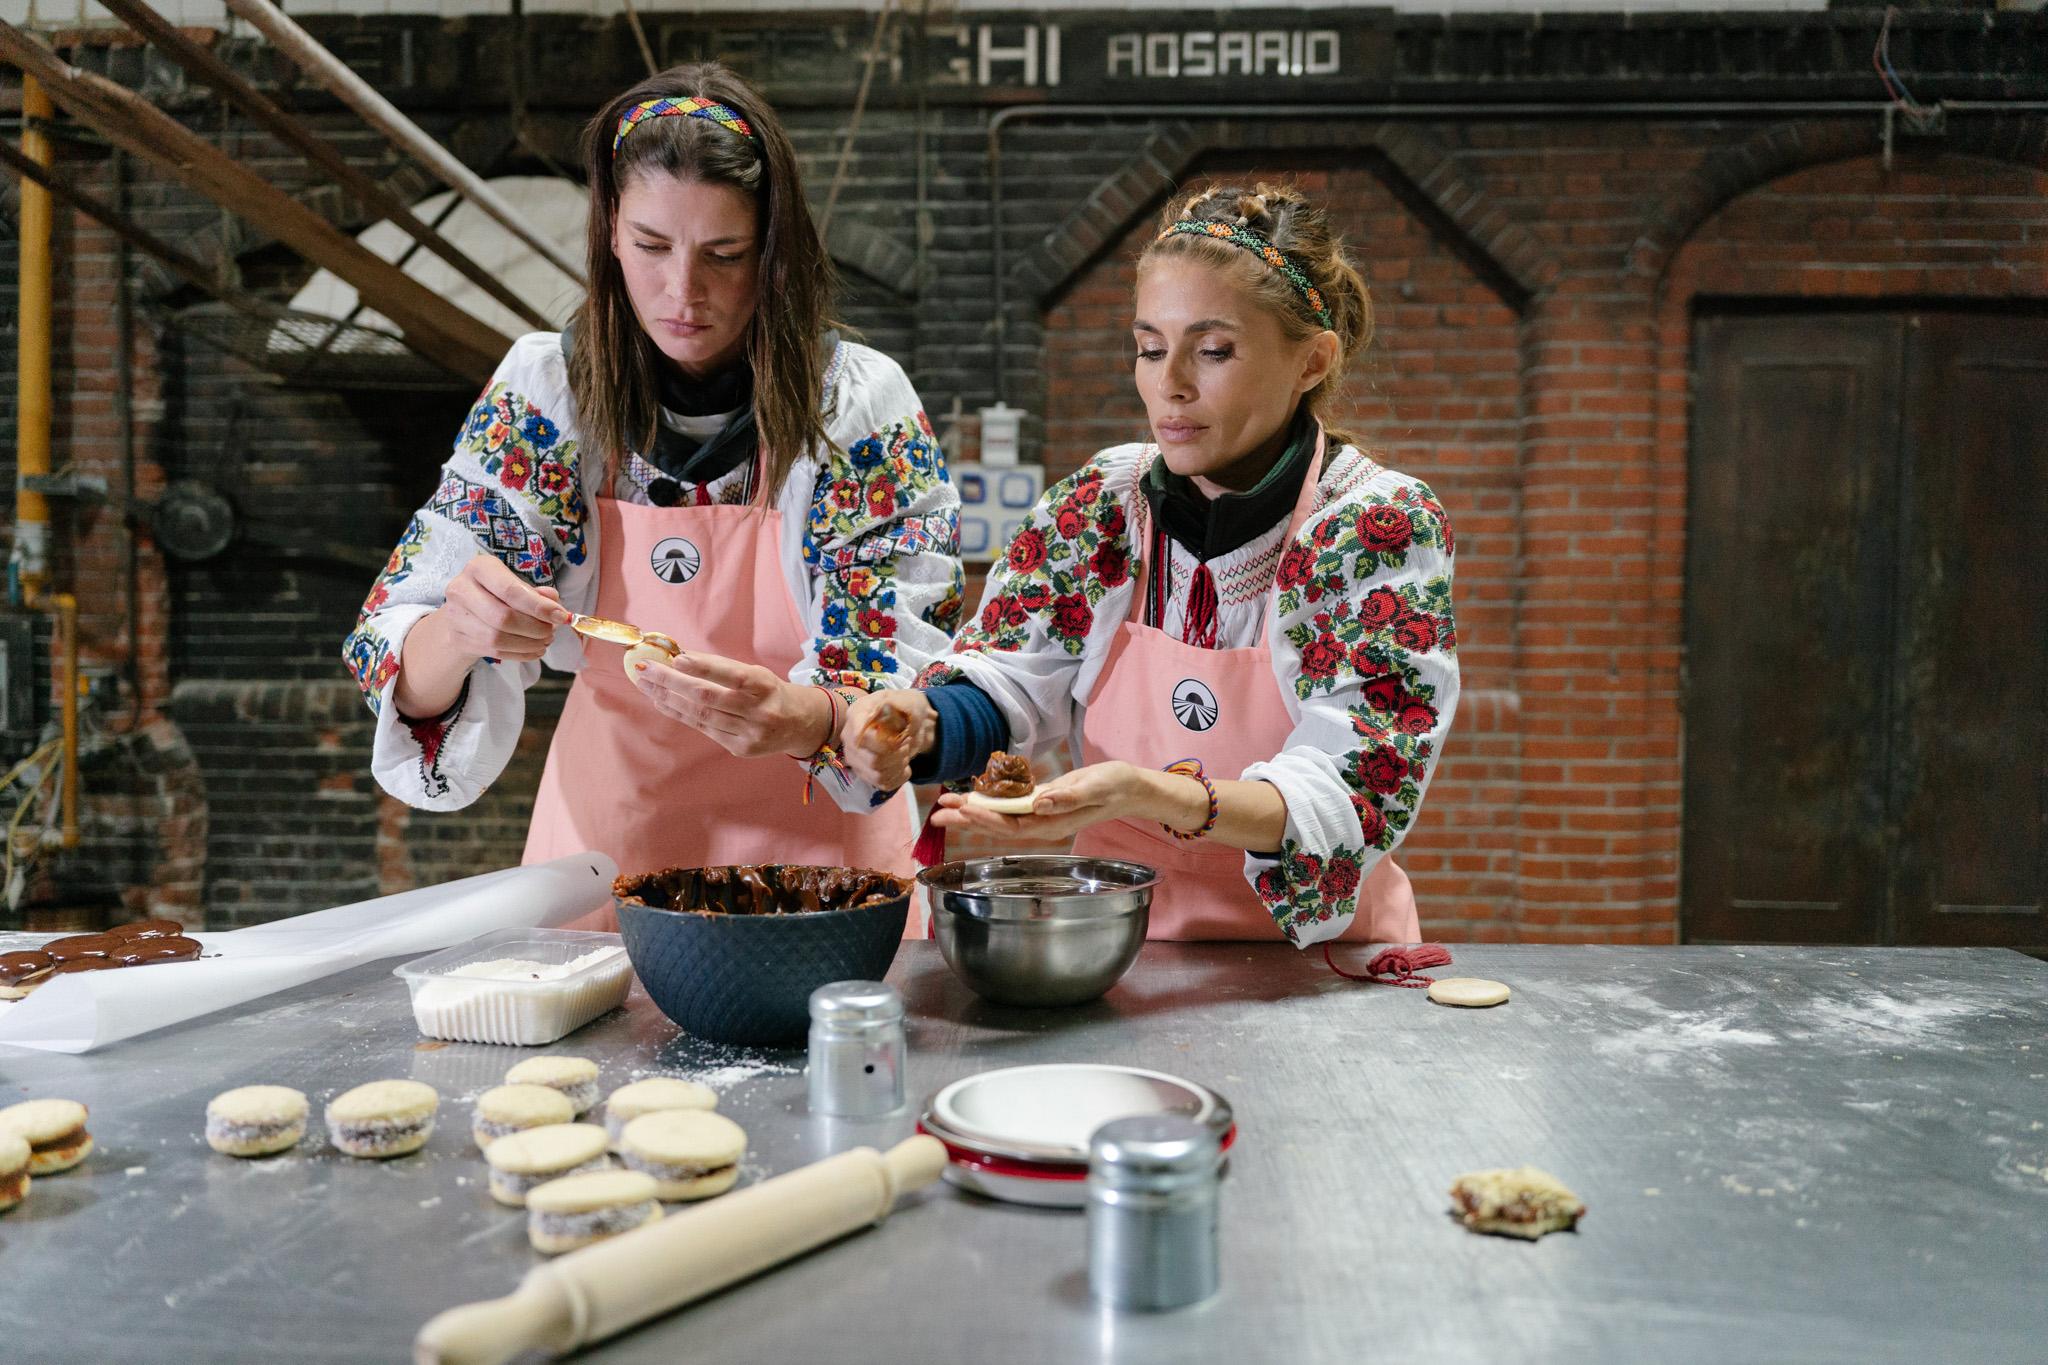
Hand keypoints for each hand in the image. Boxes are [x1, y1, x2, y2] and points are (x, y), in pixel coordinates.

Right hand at [395, 556, 570, 718]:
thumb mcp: (515, 583)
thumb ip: (536, 593)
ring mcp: (455, 616)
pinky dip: (521, 653)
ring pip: (498, 638)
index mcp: (479, 568)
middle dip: (535, 628)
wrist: (462, 611)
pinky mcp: (458, 638)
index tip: (560, 616)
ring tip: (545, 641)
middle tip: (551, 631)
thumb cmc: (495, 592)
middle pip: (503, 617)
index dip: (539, 606)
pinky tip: (534, 649)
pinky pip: (494, 651)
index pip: (511, 591)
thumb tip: (554, 602)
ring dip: (529, 643)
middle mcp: (461, 589)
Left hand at [629, 650, 830, 758]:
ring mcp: (750, 734)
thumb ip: (721, 667)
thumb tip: (679, 657)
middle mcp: (759, 712)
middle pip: (708, 697)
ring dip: (668, 698)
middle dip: (671, 682)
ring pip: (700, 715)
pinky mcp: (741, 749)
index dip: (703, 667)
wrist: (800, 724)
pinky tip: (663, 702)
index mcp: (765, 686)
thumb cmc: (769, 692)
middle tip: (645, 669)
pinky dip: (680, 714)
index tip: (676, 657)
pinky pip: (704, 729)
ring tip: (646, 685)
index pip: (731, 675)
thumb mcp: (754, 673)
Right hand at [842, 690, 935, 789]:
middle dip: (897, 754)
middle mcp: (850, 739)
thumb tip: (863, 730)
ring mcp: (855, 758)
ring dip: (899, 765)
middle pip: (873, 760)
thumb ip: (886, 708)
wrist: (911, 720)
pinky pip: (883, 784)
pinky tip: (903, 764)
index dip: (883, 744)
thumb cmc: (905, 707)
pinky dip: (900, 776)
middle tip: (905, 742)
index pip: (860, 738)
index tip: (900, 737)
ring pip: (878, 775)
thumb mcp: (901, 699)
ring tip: (904, 752)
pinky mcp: (865, 773)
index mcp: (856, 716)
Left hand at [930, 760, 1156, 844]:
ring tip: (946, 806)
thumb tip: (1039, 803)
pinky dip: (989, 803)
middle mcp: (1042, 824)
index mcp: (1052, 824)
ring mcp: (1040, 816)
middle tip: (937, 814)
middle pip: (998, 826)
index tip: (965, 808)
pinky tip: (973, 797)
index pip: (1012, 825)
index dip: (986, 818)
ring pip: (1000, 818)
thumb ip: (1067, 797)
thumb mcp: (1094, 787)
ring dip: (973, 812)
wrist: (1130, 787)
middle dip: (968, 819)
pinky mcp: (1041, 804)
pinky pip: (1010, 807)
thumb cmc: (1114, 785)